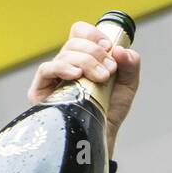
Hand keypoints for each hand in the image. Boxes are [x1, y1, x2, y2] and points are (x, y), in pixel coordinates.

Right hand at [28, 20, 140, 154]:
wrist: (100, 140)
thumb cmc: (109, 113)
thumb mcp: (126, 87)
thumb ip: (130, 66)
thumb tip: (121, 50)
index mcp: (82, 58)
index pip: (79, 33)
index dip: (92, 34)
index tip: (108, 46)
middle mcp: (66, 65)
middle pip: (73, 42)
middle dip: (94, 53)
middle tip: (109, 70)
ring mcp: (53, 78)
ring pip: (64, 55)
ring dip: (86, 62)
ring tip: (102, 78)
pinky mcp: (40, 92)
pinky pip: (46, 70)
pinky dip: (62, 68)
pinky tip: (77, 76)